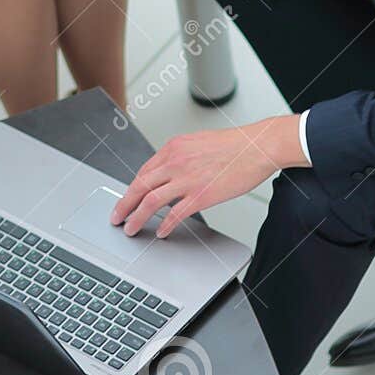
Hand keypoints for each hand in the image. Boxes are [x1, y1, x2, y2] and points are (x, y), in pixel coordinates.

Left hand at [109, 115, 304, 238]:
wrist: (257, 146)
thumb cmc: (234, 146)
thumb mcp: (197, 143)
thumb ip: (179, 157)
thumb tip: (168, 174)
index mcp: (173, 147)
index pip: (143, 171)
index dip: (131, 190)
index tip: (125, 200)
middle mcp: (176, 161)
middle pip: (139, 186)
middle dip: (123, 205)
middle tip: (116, 217)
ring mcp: (187, 178)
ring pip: (150, 201)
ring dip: (137, 217)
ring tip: (131, 229)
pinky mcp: (202, 195)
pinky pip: (175, 214)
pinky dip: (164, 225)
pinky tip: (161, 232)